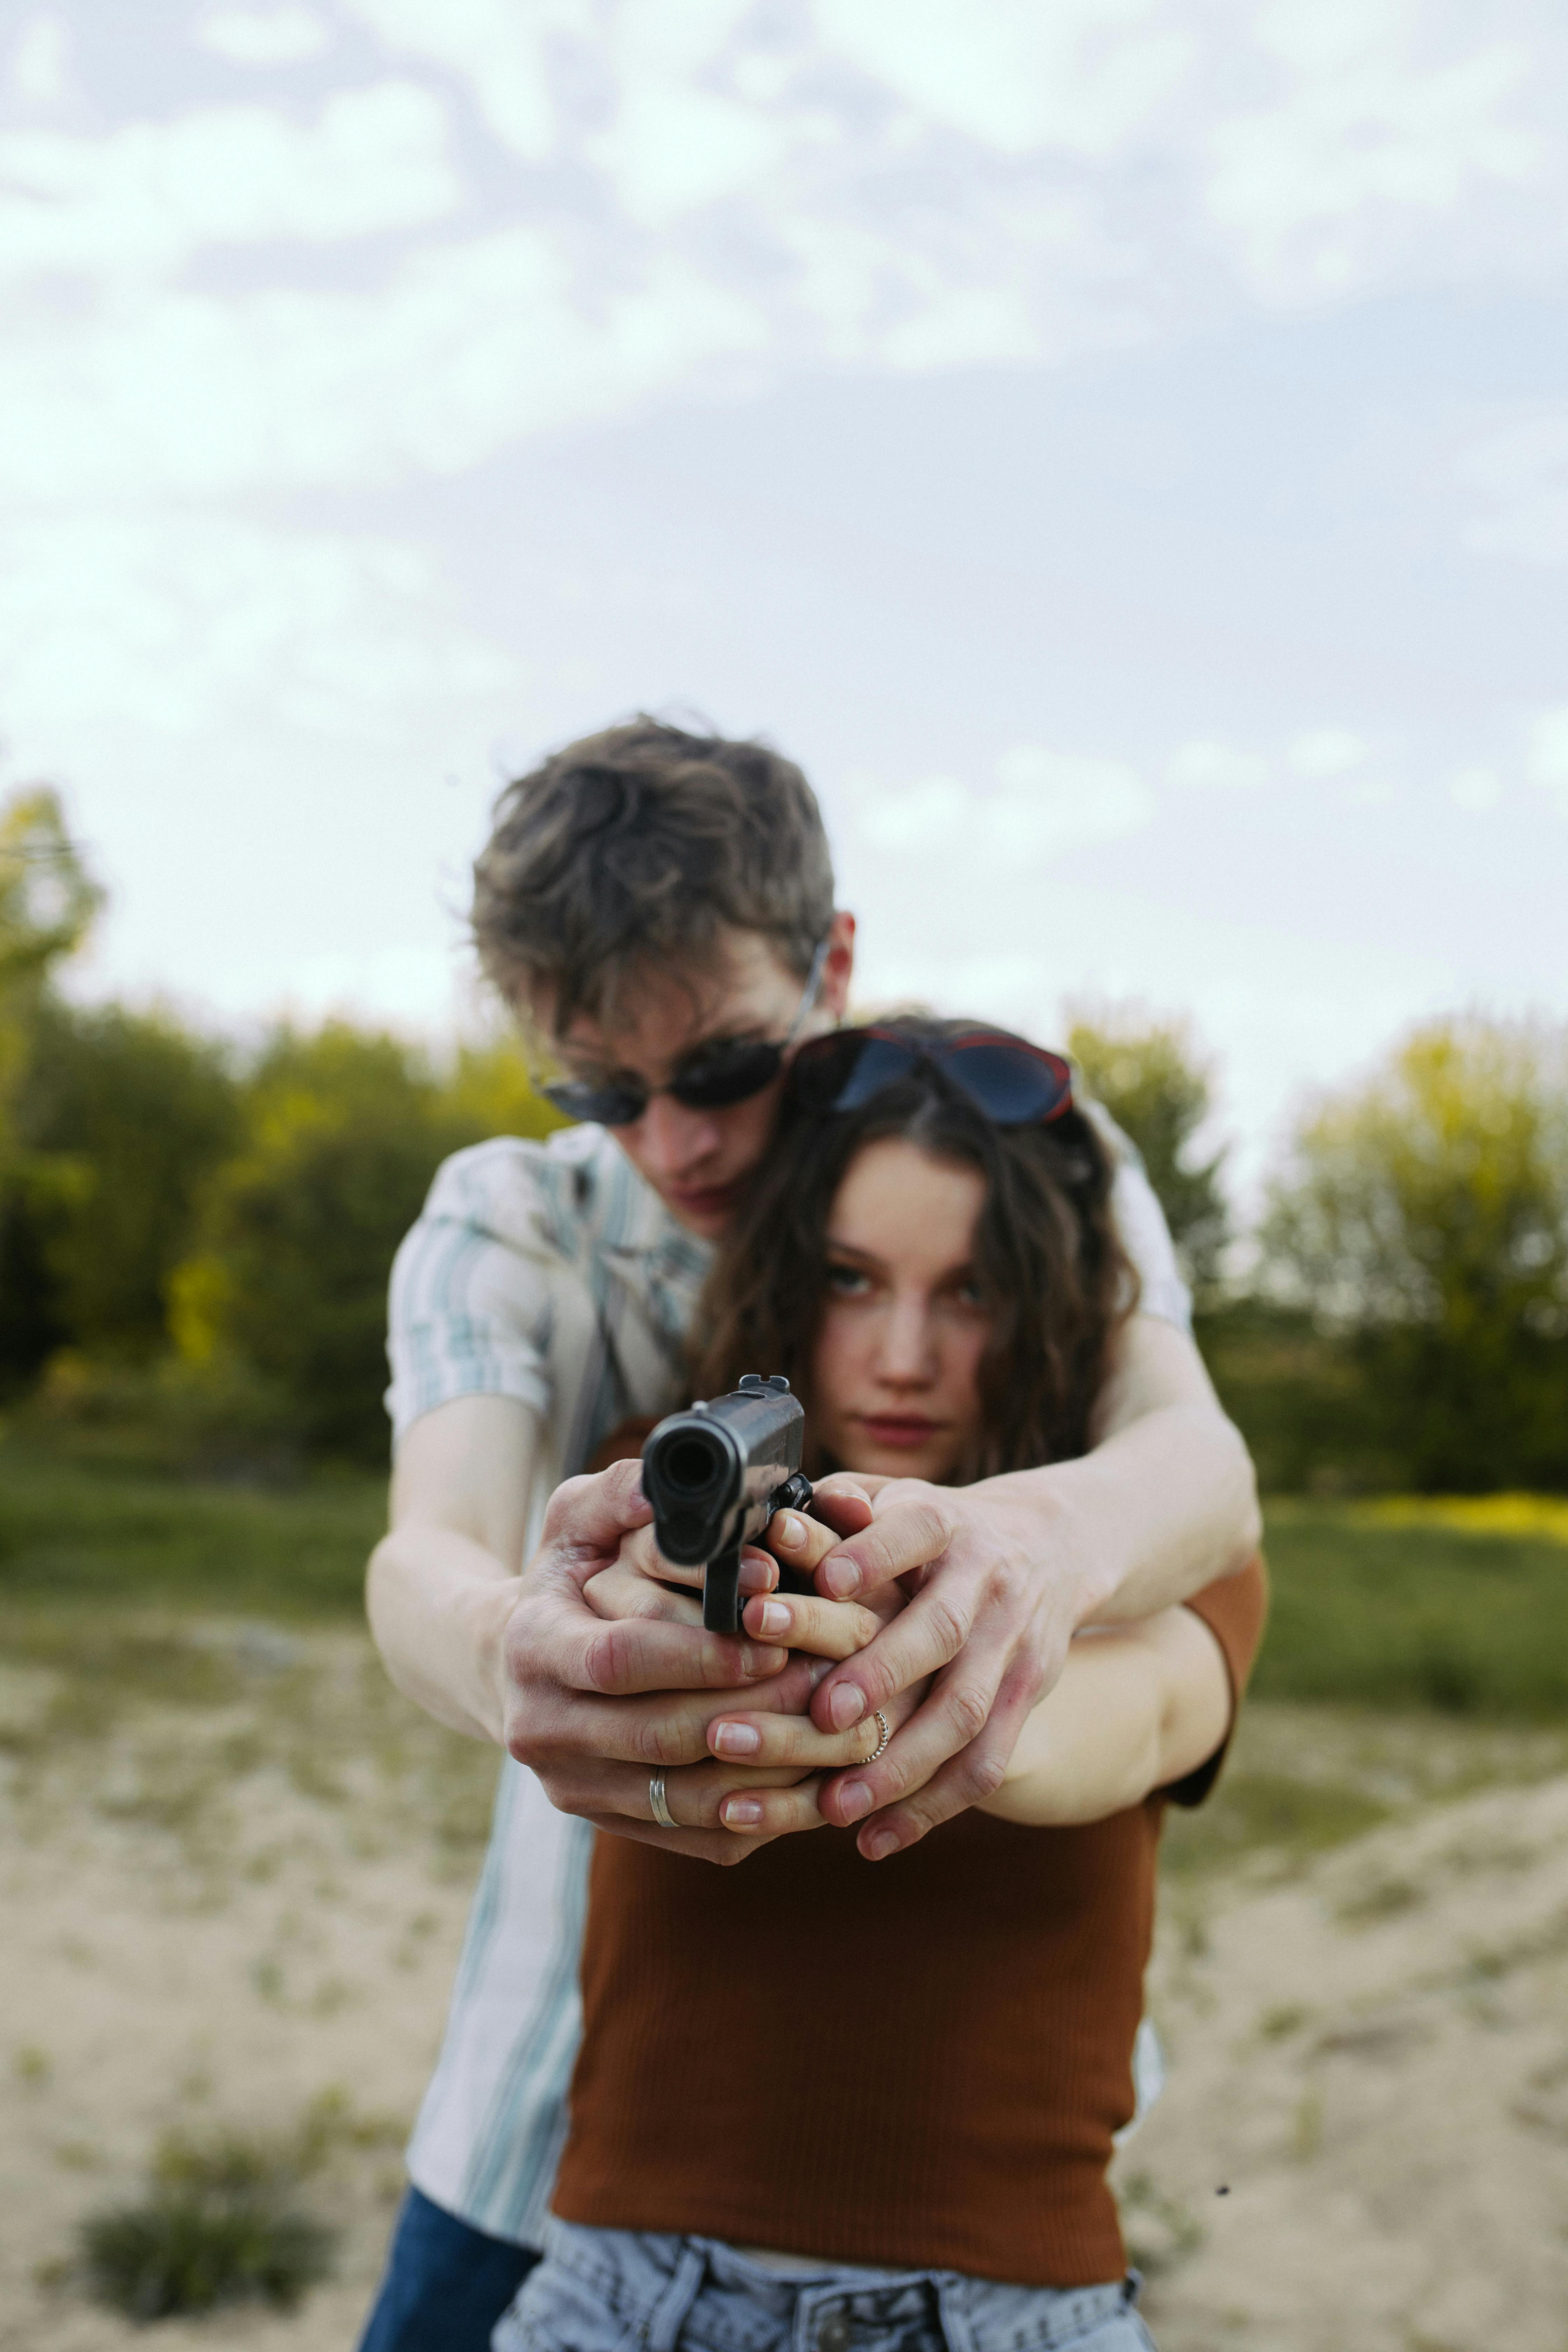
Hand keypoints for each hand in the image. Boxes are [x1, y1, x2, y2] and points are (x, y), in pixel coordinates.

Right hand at [500, 1460, 801, 1864]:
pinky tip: (817, 1779)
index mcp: (534, 1648)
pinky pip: (700, 1838)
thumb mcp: (576, 1519)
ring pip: (687, 1798)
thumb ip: (619, 1494)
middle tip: (828, 1682)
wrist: (512, 1665)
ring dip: (771, 1769)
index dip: (699, 1654)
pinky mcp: (612, 1825)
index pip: (620, 1661)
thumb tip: (662, 1491)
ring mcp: (576, 1788)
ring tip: (838, 1729)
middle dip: (752, 1710)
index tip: (770, 1639)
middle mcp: (544, 1729)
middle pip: (659, 1735)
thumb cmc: (566, 1577)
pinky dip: (764, 1815)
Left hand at [801, 1473, 1079, 1862]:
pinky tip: (877, 1839)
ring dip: (902, 1764)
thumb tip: (777, 1518)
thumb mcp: (898, 1497)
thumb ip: (840, 1506)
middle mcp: (985, 1581)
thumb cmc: (937, 1529)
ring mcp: (1011, 1644)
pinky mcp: (1025, 1696)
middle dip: (883, 1673)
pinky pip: (986, 1762)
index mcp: (943, 1522)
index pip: (912, 1532)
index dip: (871, 1556)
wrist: (1053, 1546)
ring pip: (964, 1711)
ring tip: (835, 1807)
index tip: (821, 1582)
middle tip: (824, 1714)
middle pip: (941, 1630)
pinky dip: (933, 1807)